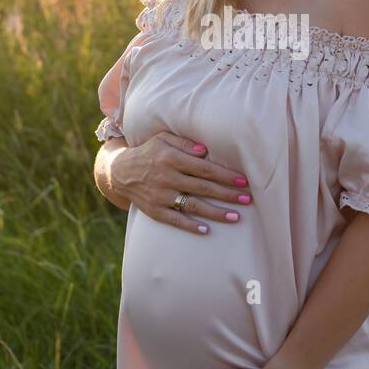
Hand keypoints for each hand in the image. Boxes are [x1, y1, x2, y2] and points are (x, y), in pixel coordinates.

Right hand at [108, 132, 252, 234]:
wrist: (121, 172)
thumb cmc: (149, 152)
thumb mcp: (163, 139)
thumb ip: (184, 143)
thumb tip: (205, 150)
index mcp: (171, 158)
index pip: (204, 168)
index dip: (225, 175)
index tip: (243, 181)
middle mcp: (167, 177)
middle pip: (203, 188)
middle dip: (227, 194)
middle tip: (248, 199)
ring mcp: (161, 196)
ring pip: (193, 205)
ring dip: (216, 212)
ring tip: (236, 217)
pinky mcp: (155, 211)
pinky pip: (175, 220)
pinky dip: (190, 225)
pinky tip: (206, 230)